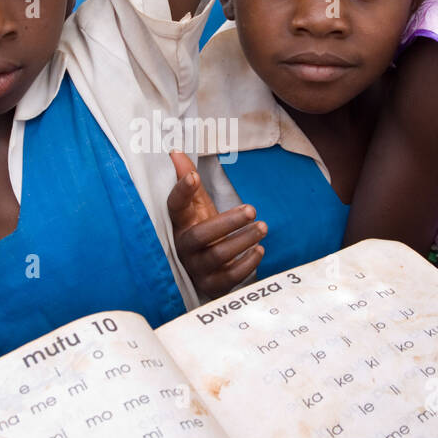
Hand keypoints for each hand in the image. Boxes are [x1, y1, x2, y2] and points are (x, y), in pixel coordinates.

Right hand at [168, 151, 265, 299]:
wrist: (203, 268)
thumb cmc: (201, 228)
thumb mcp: (196, 204)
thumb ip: (188, 178)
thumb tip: (175, 152)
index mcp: (179, 223)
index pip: (174, 207)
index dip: (181, 192)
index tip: (193, 176)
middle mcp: (183, 247)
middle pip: (200, 235)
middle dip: (228, 222)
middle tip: (252, 209)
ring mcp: (196, 268)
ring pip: (217, 256)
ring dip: (242, 241)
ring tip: (263, 227)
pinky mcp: (211, 285)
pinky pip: (229, 277)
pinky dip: (246, 264)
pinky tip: (259, 250)